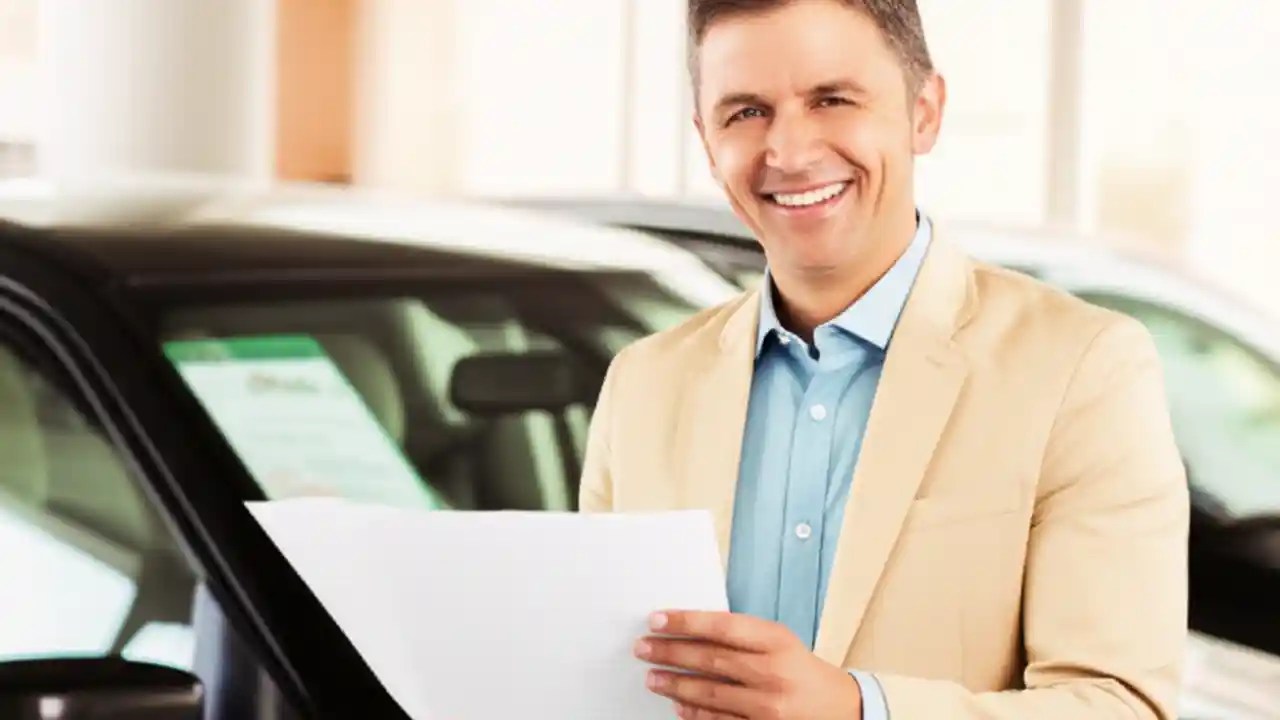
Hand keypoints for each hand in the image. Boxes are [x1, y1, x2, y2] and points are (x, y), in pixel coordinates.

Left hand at [634, 610, 862, 719]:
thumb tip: (689, 631)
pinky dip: (695, 714)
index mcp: (777, 641)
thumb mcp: (778, 641)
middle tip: (643, 648)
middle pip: (710, 660)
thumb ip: (740, 635)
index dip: (686, 622)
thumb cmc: (801, 669)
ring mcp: (768, 706)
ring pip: (710, 694)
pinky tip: (677, 705)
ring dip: (675, 685)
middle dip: (670, 653)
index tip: (657, 619)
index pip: (722, 626)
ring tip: (652, 677)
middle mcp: (773, 672)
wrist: (840, 708)